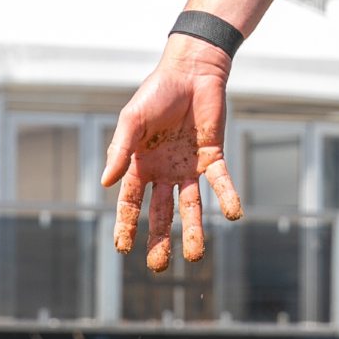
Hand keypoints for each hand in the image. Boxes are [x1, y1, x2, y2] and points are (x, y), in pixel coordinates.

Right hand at [101, 37, 242, 271]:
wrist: (191, 71)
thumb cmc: (156, 92)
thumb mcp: (132, 120)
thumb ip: (120, 150)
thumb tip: (105, 182)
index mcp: (139, 164)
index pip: (130, 203)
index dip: (126, 226)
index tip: (122, 249)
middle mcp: (163, 171)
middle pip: (160, 213)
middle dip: (159, 239)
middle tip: (158, 267)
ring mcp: (188, 166)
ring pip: (190, 206)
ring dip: (193, 230)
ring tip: (195, 257)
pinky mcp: (212, 156)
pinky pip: (220, 182)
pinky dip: (227, 197)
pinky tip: (233, 214)